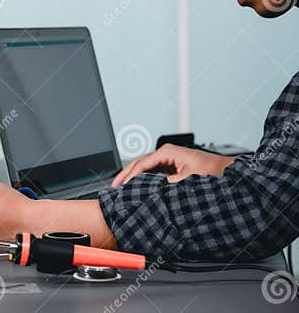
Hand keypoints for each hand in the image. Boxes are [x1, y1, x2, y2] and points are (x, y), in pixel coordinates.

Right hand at [111, 144, 235, 186]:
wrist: (227, 172)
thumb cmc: (213, 172)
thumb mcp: (189, 179)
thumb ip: (169, 183)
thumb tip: (152, 189)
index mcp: (167, 152)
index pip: (142, 164)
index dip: (130, 176)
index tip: (122, 187)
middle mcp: (165, 153)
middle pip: (138, 163)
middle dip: (125, 175)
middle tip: (114, 187)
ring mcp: (167, 159)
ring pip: (144, 168)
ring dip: (132, 177)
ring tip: (121, 188)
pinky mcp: (171, 166)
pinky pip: (152, 172)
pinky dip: (142, 179)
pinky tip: (137, 187)